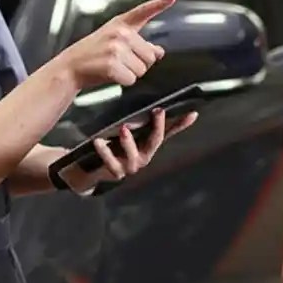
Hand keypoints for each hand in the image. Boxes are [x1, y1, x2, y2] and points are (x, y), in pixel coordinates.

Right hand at [53, 0, 175, 90]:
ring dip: (131, 73)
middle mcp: (119, 33)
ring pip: (142, 69)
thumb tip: (159, 51)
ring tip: (113, 67)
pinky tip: (110, 75)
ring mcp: (115, 48)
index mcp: (120, 24)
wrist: (69, 67)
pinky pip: (131, 79)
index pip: (143, 12)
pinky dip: (123, 81)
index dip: (159, 4)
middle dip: (139, 63)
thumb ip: (138, 45)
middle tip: (120, 61)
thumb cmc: (92, 55)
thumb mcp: (113, 42)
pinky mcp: (112, 64)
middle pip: (150, 56)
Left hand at [58, 106, 197, 191]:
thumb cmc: (116, 149)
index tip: (191, 112)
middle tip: (157, 111)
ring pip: (134, 156)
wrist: (91, 170)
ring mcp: (129, 167)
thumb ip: (150, 124)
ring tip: (124, 128)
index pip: (168, 132)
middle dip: (158, 127)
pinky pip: (111, 164)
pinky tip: (98, 141)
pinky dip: (105, 152)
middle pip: (154, 142)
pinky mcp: (114, 173)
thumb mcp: (134, 133)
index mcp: (148, 145)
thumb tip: (177, 110)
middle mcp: (143, 157)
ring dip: (129, 142)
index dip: (180, 124)